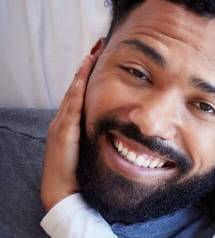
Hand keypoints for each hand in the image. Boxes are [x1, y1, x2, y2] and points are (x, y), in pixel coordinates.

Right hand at [41, 53, 97, 210]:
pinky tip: (81, 82)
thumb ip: (106, 133)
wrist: (66, 192)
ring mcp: (61, 126)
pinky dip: (75, 95)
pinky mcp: (63, 135)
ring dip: (81, 74)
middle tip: (98, 44)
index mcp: (74, 121)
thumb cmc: (83, 171)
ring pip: (73, 94)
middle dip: (87, 64)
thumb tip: (129, 124)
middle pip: (77, 85)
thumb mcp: (97, 146)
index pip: (83, 89)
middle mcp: (65, 119)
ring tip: (91, 55)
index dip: (91, 71)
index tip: (102, 52)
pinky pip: (70, 111)